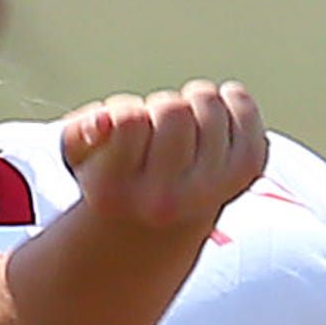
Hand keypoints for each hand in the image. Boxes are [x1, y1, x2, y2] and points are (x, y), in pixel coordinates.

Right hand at [58, 80, 266, 233]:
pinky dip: (235, 101)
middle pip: (173, 110)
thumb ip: (79, 133)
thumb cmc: (116, 174)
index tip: (130, 127)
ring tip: (186, 125)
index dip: (129, 111)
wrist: (159, 223)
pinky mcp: (245, 174)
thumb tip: (106, 120)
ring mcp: (210, 190)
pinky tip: (220, 111)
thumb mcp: (80, 157)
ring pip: (209, 104)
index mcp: (116, 193)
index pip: (130, 120)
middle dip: (163, 106)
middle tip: (160, 126)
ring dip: (196, 102)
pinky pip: (246, 114)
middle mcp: (166, 200)